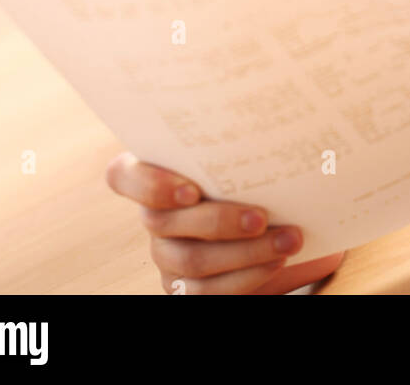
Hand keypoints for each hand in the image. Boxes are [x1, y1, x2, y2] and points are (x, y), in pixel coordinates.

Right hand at [106, 152, 345, 294]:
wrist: (274, 217)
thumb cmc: (254, 172)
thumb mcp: (244, 152)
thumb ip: (241, 142)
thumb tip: (274, 118)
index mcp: (153, 171)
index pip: (122, 176)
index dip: (149, 184)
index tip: (191, 189)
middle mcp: (153, 215)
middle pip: (164, 222)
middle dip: (218, 221)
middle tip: (261, 217)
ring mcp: (166, 255)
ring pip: (190, 261)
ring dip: (245, 252)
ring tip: (288, 240)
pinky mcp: (186, 288)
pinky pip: (208, 291)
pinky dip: (247, 277)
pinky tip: (276, 261)